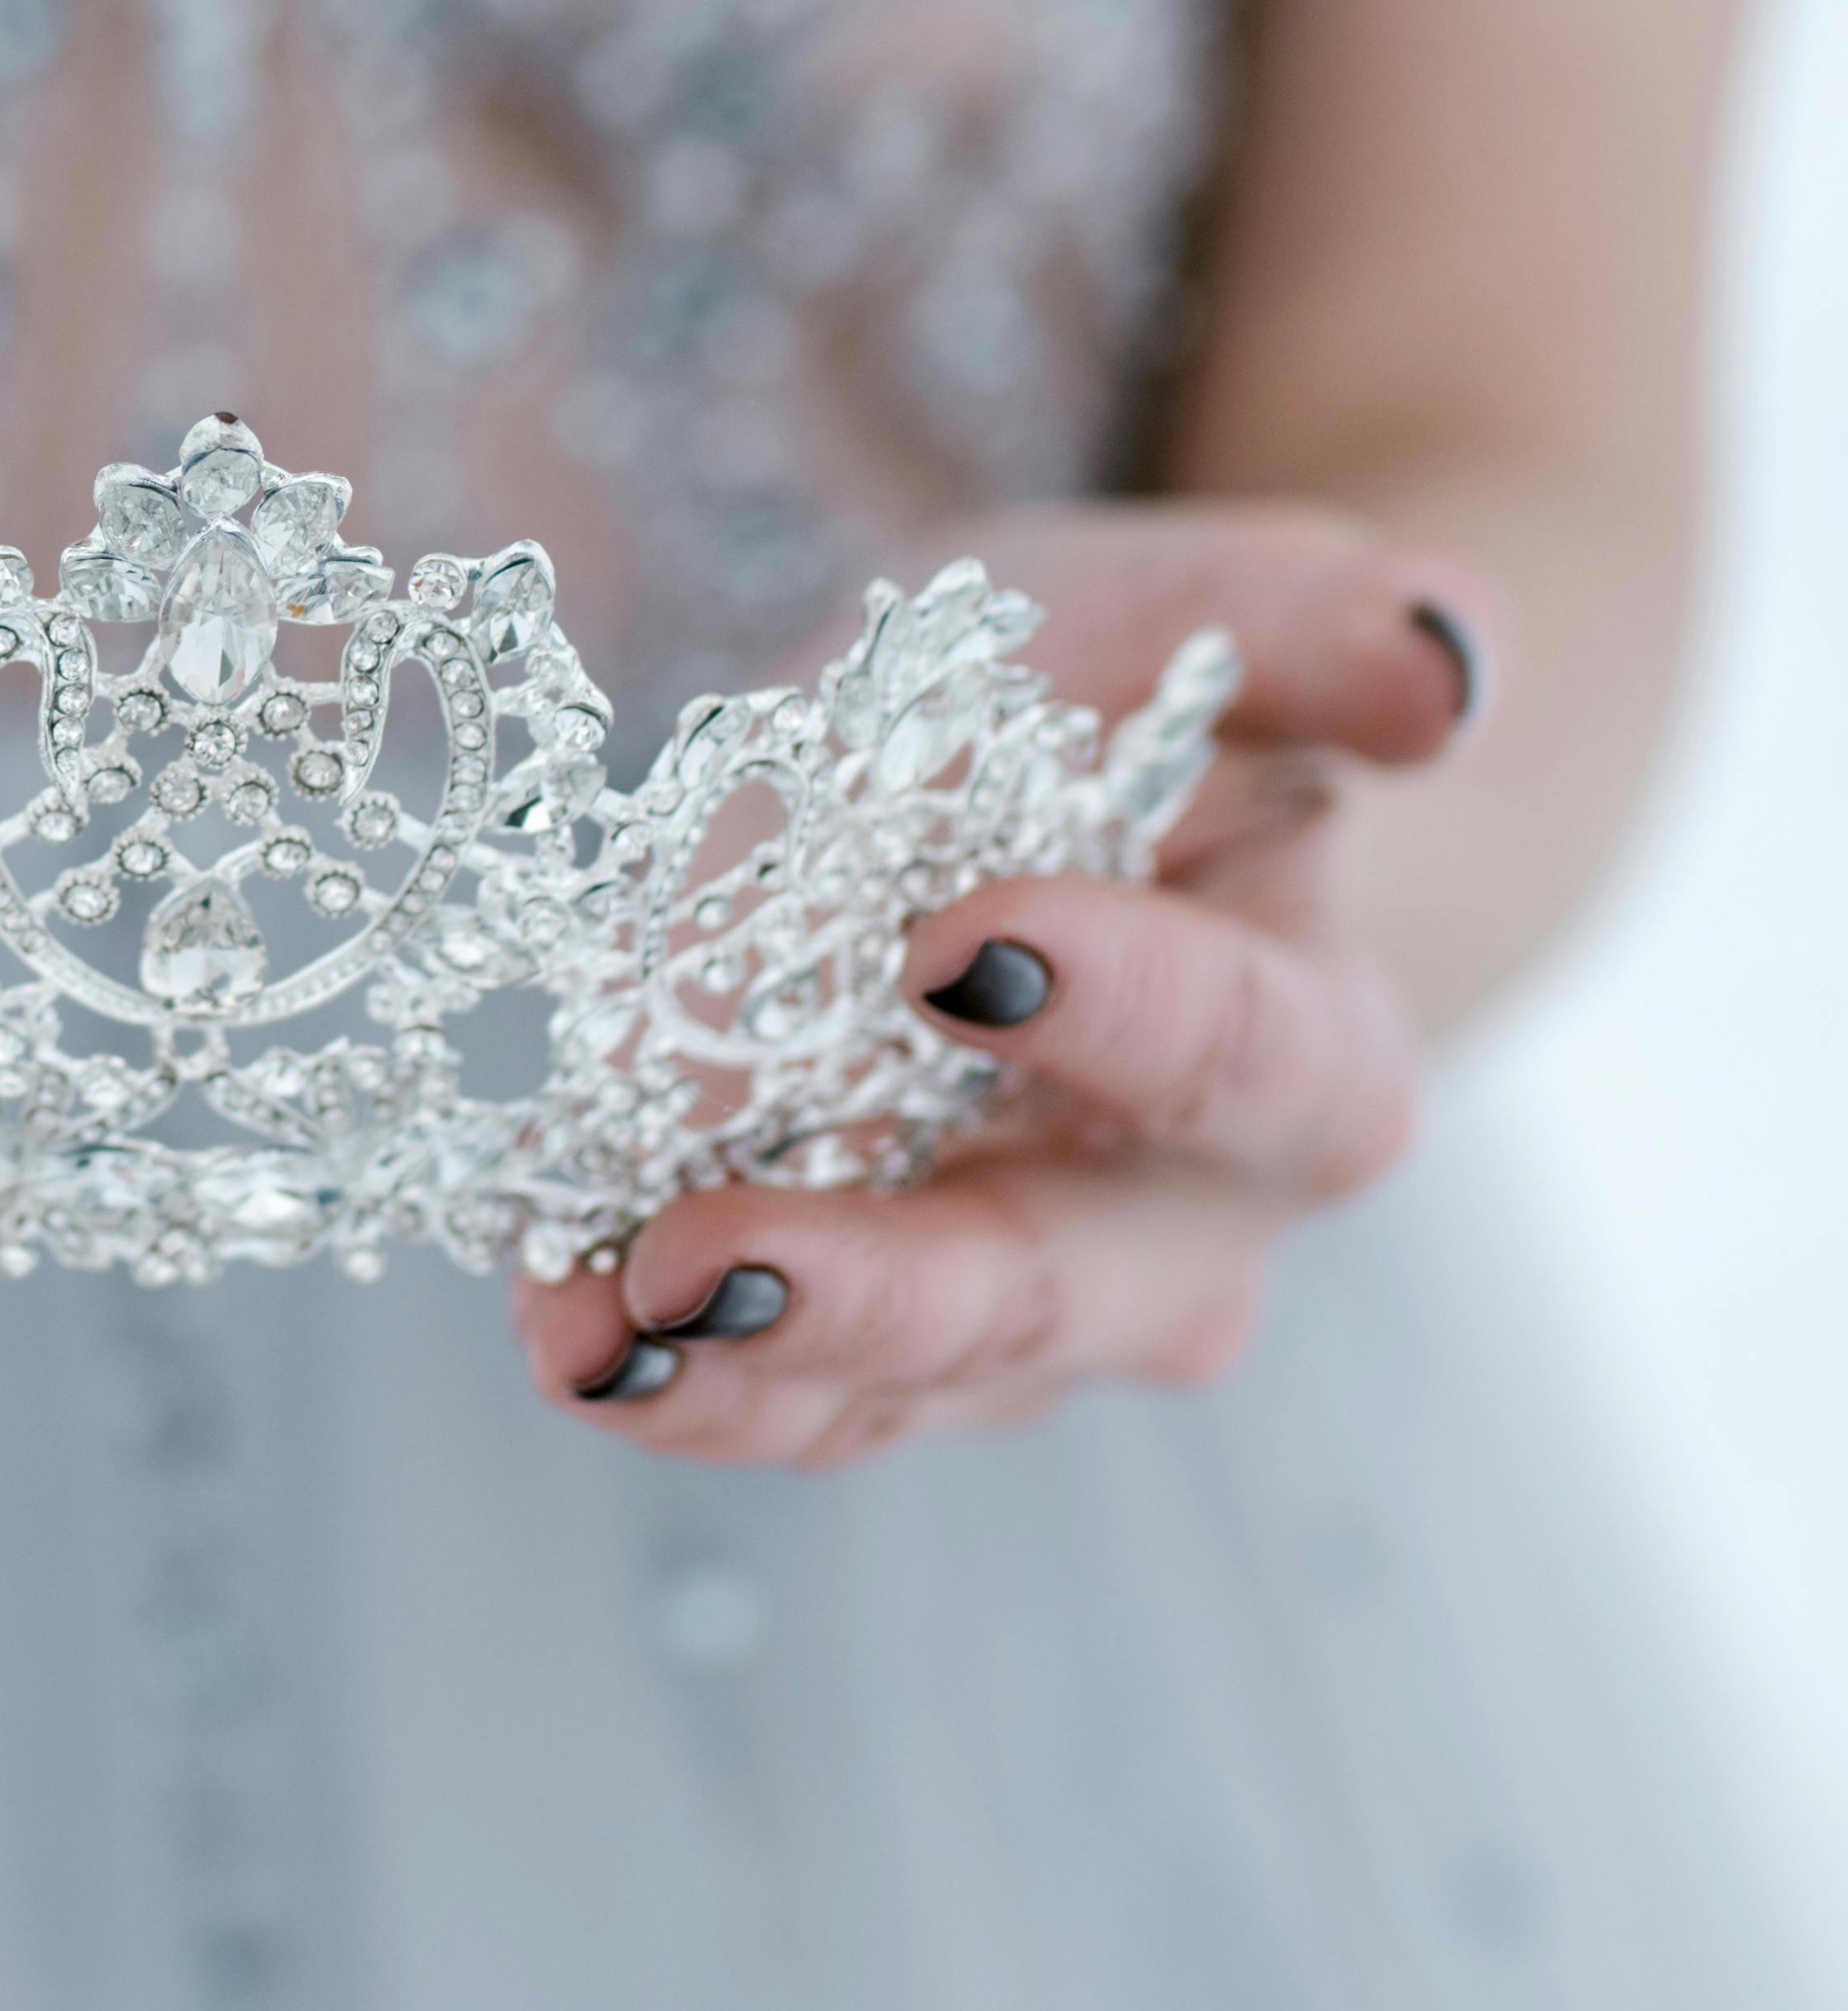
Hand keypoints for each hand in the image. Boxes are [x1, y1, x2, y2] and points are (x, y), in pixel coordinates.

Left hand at [513, 500, 1493, 1464]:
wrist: (1027, 821)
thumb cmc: (1123, 710)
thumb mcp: (1179, 609)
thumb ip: (1306, 623)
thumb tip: (1449, 662)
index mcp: (1311, 1056)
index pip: (1237, 1051)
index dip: (1109, 1002)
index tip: (952, 938)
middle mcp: (1185, 1231)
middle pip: (1050, 1288)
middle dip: (877, 1281)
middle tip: (710, 1252)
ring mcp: (1025, 1320)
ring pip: (895, 1384)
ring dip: (731, 1369)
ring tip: (592, 1332)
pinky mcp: (879, 1353)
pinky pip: (780, 1401)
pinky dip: (665, 1377)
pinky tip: (562, 1333)